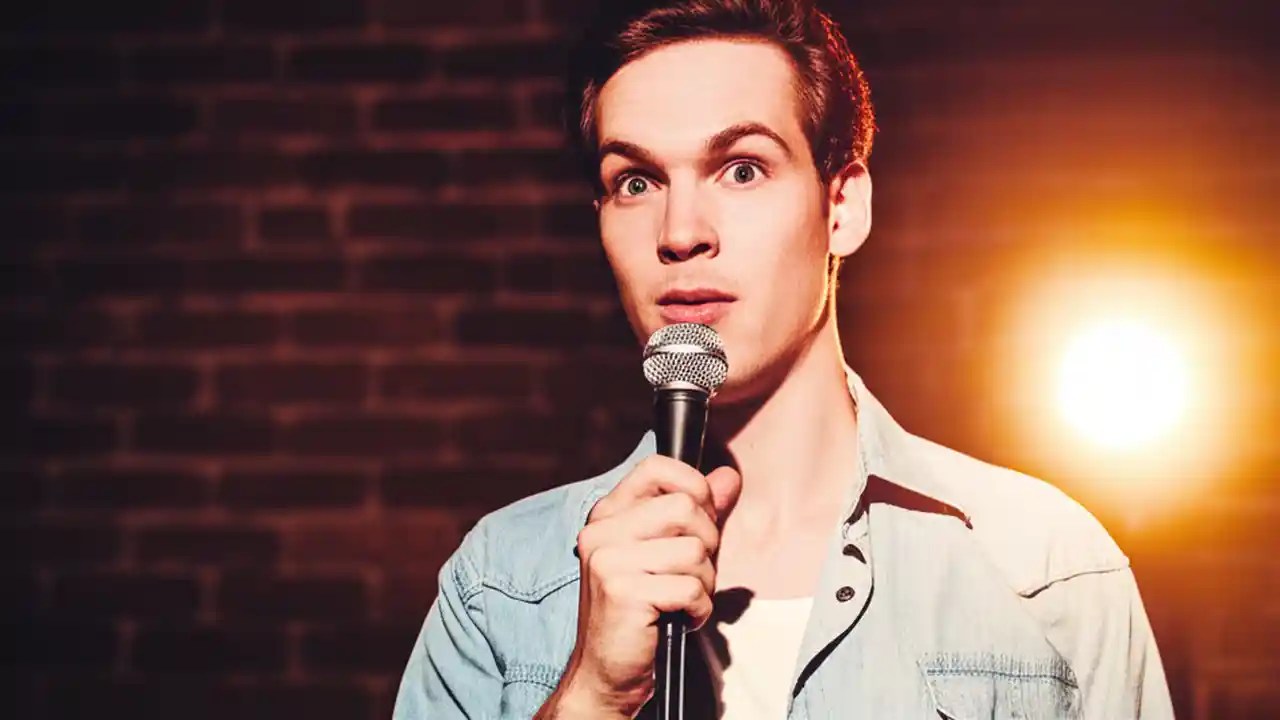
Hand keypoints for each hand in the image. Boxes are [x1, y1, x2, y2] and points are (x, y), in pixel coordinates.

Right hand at [542, 455, 740, 717]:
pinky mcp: (622, 593)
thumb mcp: (672, 553)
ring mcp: (608, 561)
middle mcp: (602, 531)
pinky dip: (699, 609)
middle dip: (707, 543)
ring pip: (694, 550)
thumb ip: (701, 513)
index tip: (700, 520)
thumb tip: (730, 476)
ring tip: (683, 601)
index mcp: (609, 515)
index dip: (693, 486)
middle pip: (685, 507)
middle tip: (691, 574)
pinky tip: (681, 619)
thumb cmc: (644, 610)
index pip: (656, 466)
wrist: (607, 673)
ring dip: (704, 583)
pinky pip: (690, 588)